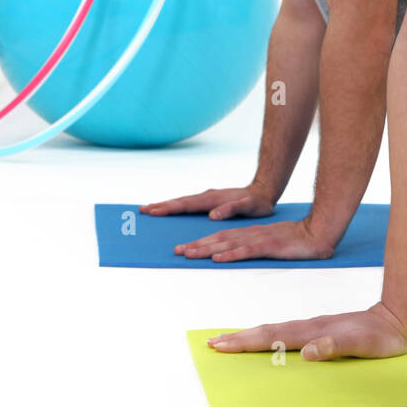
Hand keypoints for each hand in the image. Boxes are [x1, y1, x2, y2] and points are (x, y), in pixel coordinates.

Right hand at [140, 184, 276, 220]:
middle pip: (180, 201)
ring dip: (166, 205)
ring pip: (182, 201)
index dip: (169, 208)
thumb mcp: (248, 207)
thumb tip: (213, 215)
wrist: (264, 192)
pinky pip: (188, 204)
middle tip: (143, 210)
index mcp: (212, 199)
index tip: (154, 211)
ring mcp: (207, 198)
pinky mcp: (209, 201)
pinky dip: (176, 206)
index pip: (186, 205)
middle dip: (161, 205)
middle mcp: (207, 197)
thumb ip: (231, 210)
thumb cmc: (256, 203)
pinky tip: (169, 209)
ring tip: (149, 208)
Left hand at [174, 216, 333, 261]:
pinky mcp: (269, 245)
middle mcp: (251, 234)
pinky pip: (246, 250)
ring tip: (189, 253)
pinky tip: (218, 257)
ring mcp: (259, 238)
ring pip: (227, 243)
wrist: (318, 233)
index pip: (221, 237)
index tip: (184, 249)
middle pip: (218, 239)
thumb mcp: (271, 242)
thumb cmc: (296, 240)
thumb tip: (240, 254)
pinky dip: (231, 254)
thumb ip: (255, 247)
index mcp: (250, 233)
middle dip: (196, 245)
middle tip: (177, 251)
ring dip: (206, 248)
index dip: (201, 242)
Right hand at [207, 301, 406, 357]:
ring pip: (274, 331)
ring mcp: (312, 328)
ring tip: (228, 340)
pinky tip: (262, 341)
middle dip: (239, 338)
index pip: (273, 337)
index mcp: (313, 331)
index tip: (222, 344)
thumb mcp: (362, 345)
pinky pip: (285, 334)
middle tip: (213, 342)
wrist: (395, 319)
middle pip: (267, 332)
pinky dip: (267, 337)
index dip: (247, 342)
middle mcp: (309, 328)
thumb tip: (307, 352)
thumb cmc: (380, 338)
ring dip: (249, 336)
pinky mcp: (318, 331)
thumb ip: (335, 347)